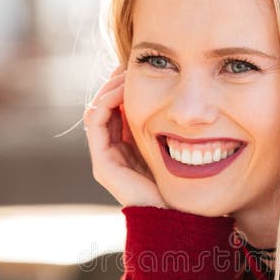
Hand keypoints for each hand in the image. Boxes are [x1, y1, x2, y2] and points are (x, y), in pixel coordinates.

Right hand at [84, 66, 165, 207]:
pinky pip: (96, 121)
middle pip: (104, 107)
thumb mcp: (174, 144)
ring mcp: (105, 159)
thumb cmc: (183, 183)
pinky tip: (124, 88)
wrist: (177, 216)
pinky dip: (107, 100)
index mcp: (127, 148)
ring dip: (110, 87)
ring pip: (97, 110)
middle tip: (129, 63)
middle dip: (115, 83)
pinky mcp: (103, 164)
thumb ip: (167, 125)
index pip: (116, 109)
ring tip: (126, 71)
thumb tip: (177, 95)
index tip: (137, 67)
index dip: (124, 86)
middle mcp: (112, 153)